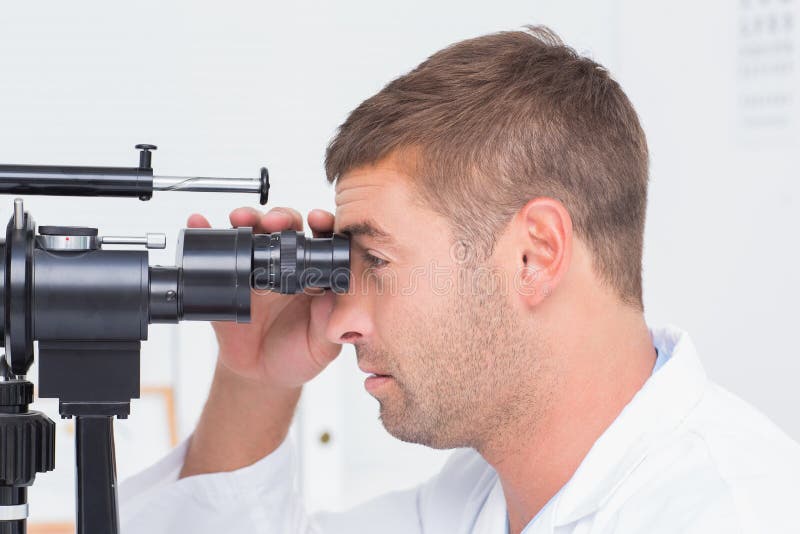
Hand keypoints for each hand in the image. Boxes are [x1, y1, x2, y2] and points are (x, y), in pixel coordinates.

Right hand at [187, 207, 341, 389]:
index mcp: (315, 273)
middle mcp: (287, 264)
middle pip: (286, 226)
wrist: (262, 376)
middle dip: (282, 216)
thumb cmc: (299, 355)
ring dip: (248, 217)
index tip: (317, 220)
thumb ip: (329, 320)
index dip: (322, 223)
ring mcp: (256, 268)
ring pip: (254, 231)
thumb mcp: (323, 344)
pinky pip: (216, 252)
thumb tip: (335, 294)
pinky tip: (200, 222)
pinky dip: (206, 232)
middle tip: (276, 222)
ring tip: (241, 218)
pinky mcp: (228, 279)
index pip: (322, 239)